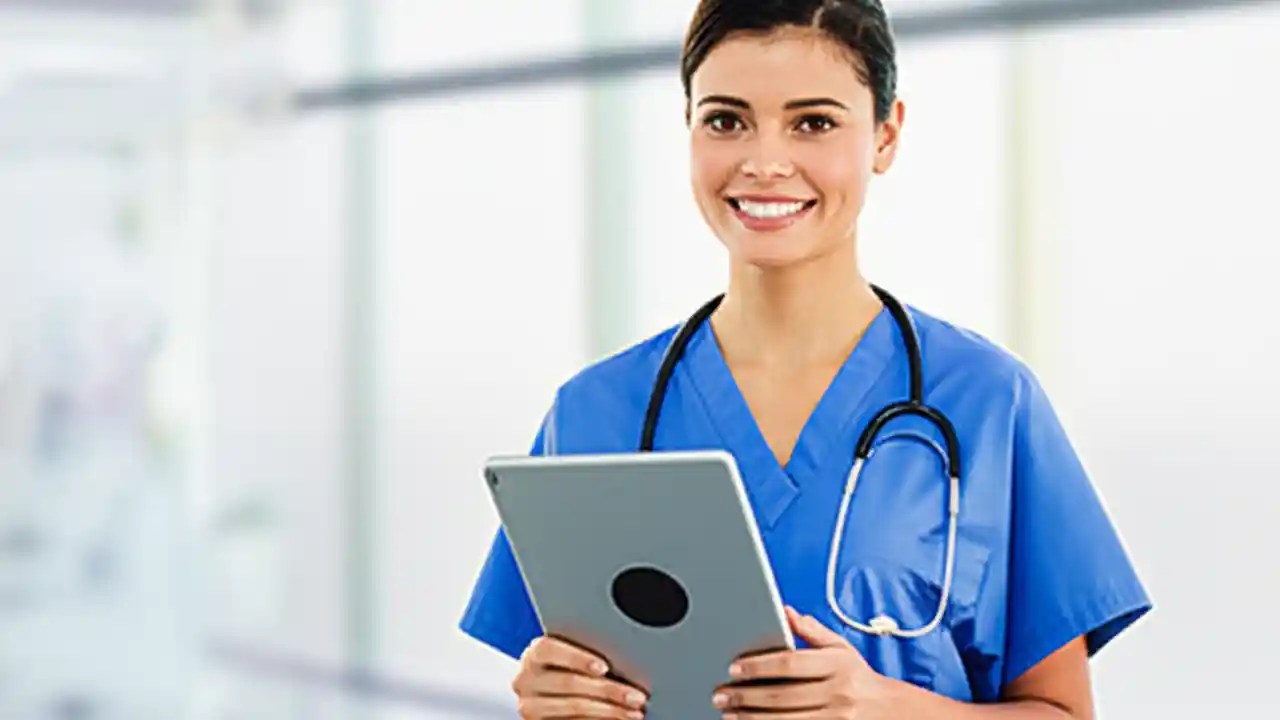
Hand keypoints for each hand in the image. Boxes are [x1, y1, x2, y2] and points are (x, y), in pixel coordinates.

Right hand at [513, 635, 648, 718]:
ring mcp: (530, 707)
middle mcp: (525, 680)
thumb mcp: (572, 656)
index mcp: (534, 654)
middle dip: (608, 690)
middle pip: (568, 683)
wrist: (546, 694)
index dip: (577, 658)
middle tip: (637, 697)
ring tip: (634, 713)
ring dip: (609, 711)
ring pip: (573, 708)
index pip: (550, 649)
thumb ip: (589, 652)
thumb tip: (625, 656)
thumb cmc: (571, 668)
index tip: (605, 667)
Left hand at [712, 607, 898, 718]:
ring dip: (753, 718)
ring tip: (729, 714)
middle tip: (720, 695)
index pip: (791, 664)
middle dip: (747, 696)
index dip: (759, 666)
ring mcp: (837, 718)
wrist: (893, 712)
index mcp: (838, 664)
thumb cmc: (859, 678)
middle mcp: (838, 693)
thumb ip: (812, 632)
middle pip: (783, 695)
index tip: (734, 669)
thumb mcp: (842, 649)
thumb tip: (785, 611)